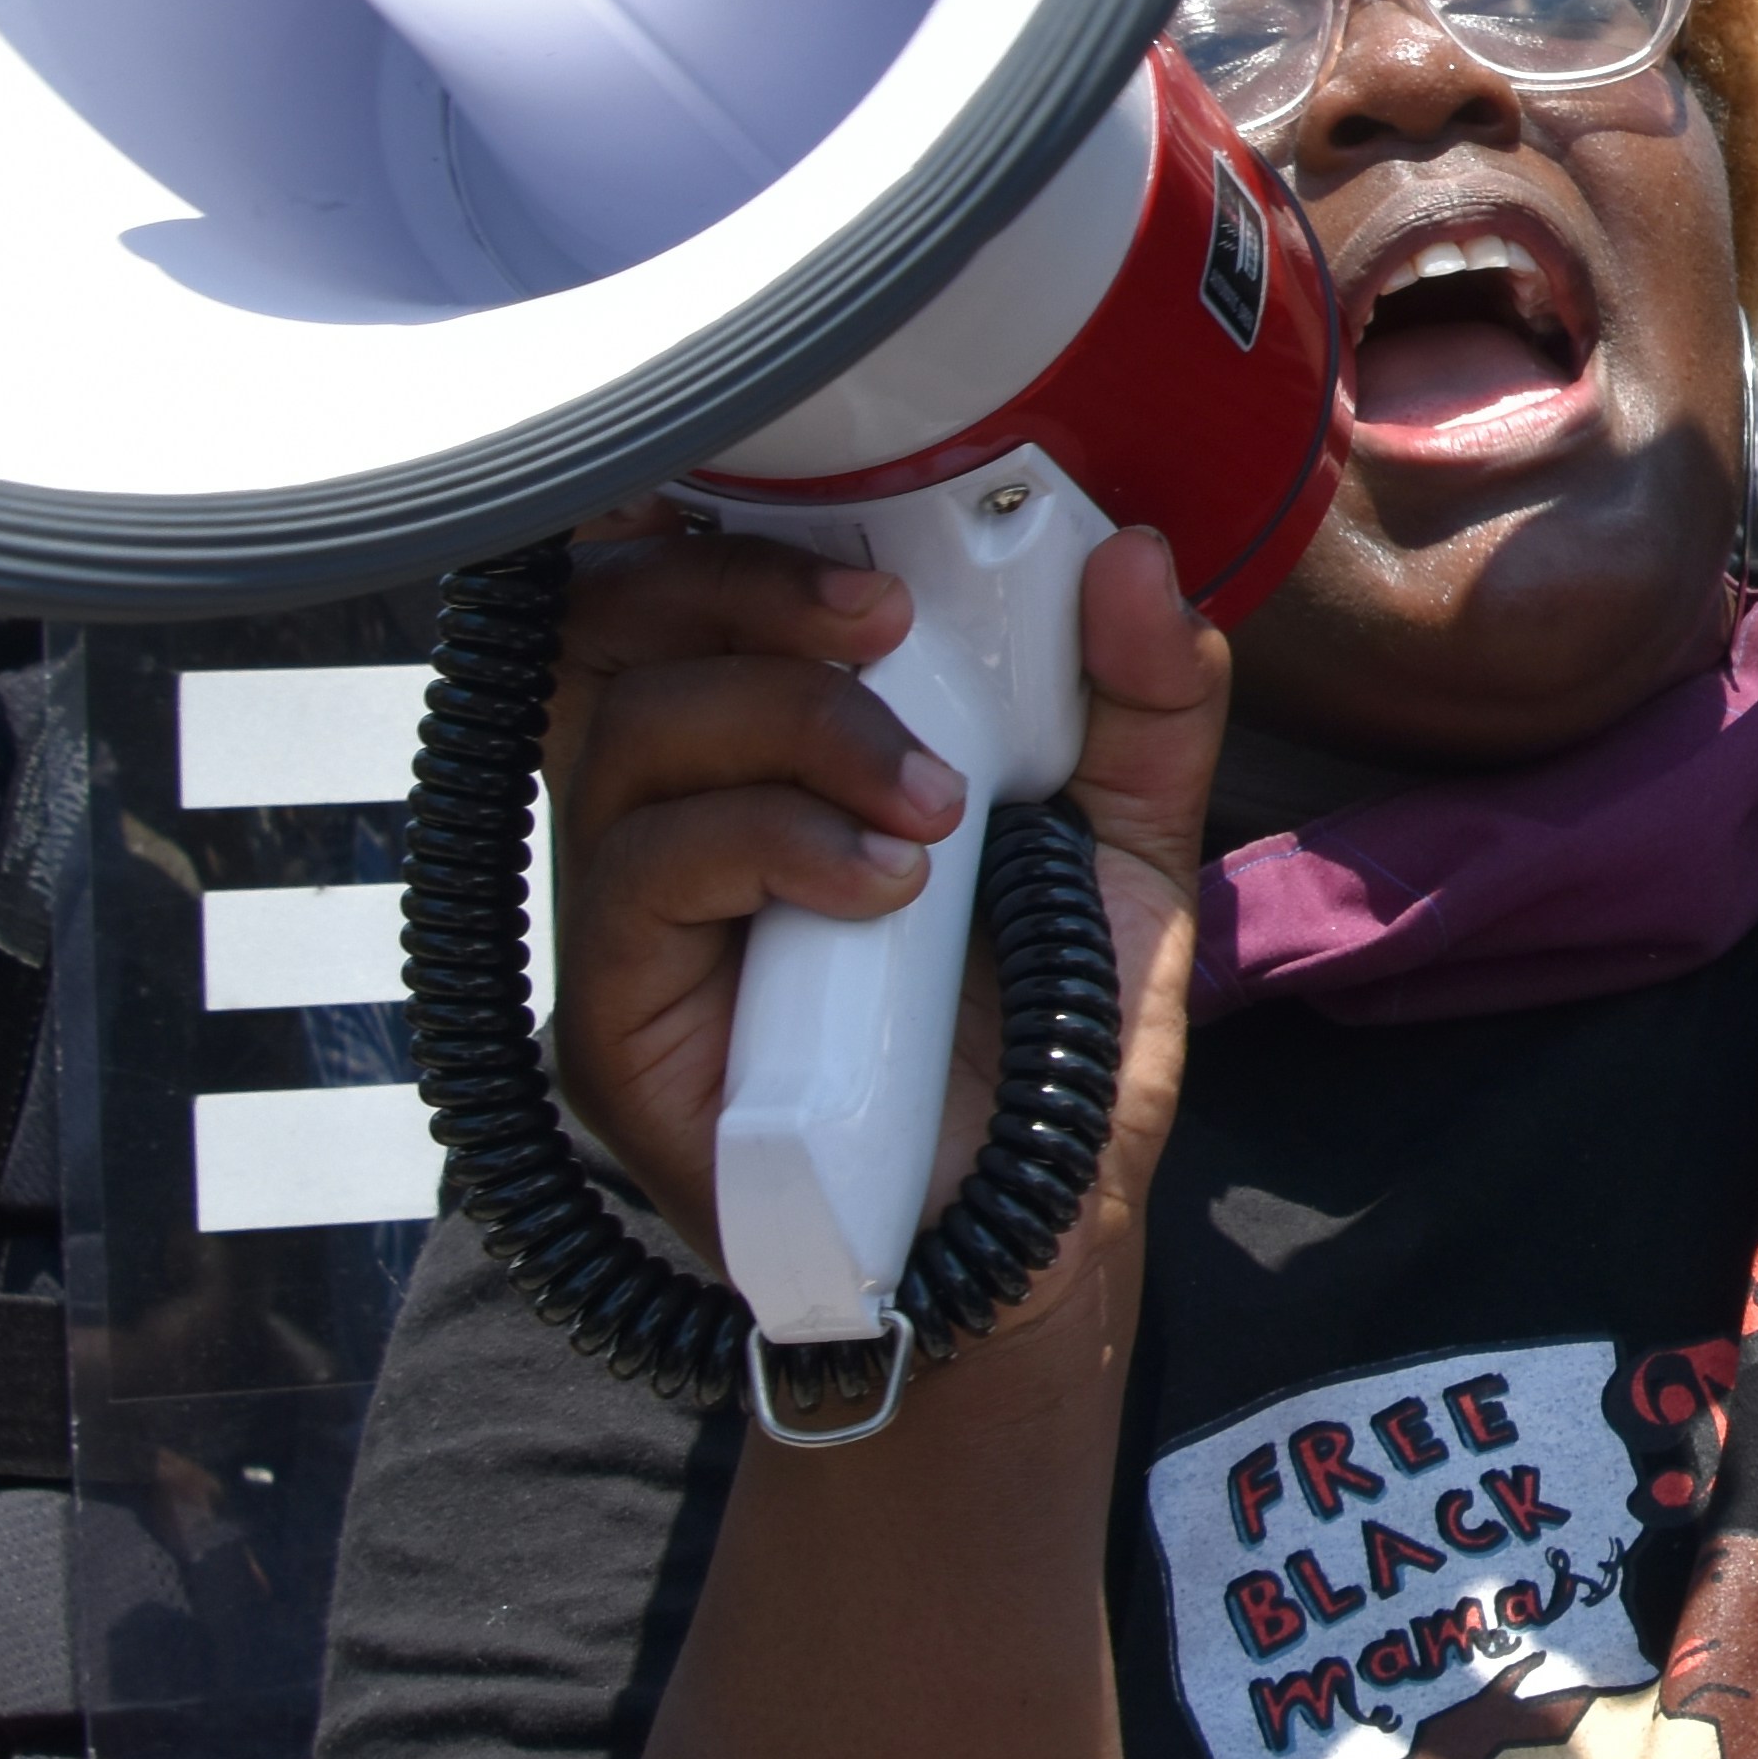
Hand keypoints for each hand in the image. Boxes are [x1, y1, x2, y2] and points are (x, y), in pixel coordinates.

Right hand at [543, 518, 1222, 1348]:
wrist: (1031, 1243)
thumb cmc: (1047, 1048)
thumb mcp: (1130, 853)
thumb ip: (1146, 707)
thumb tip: (1134, 555)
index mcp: (767, 757)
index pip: (680, 588)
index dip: (730, 522)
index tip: (868, 515)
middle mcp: (673, 818)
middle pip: (612, 626)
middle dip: (750, 588)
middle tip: (889, 620)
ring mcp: (633, 919)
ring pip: (624, 733)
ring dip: (794, 724)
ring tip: (932, 802)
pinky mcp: (620, 1018)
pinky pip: (646, 873)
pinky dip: (779, 843)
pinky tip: (887, 884)